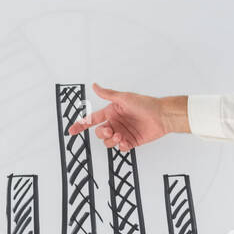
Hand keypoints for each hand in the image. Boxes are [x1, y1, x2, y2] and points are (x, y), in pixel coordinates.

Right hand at [68, 84, 187, 150]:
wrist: (162, 116)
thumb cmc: (145, 104)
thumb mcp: (124, 98)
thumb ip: (108, 94)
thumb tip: (94, 85)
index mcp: (112, 112)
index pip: (92, 119)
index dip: (81, 125)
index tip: (71, 131)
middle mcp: (116, 123)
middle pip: (99, 133)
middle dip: (102, 133)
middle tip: (110, 131)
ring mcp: (123, 133)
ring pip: (108, 142)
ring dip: (111, 140)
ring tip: (120, 136)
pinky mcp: (131, 142)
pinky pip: (120, 148)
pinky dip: (121, 146)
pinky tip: (126, 141)